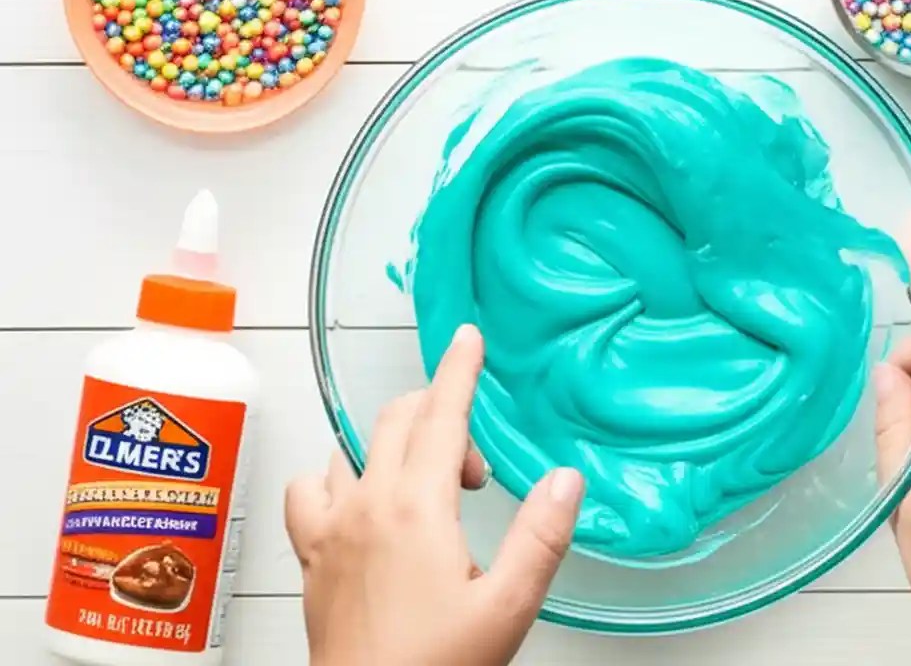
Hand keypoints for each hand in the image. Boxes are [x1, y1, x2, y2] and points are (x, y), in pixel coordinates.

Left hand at [285, 325, 584, 665]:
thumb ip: (541, 537)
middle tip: (474, 468)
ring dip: (392, 446)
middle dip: (439, 416)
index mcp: (416, 509)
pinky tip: (357, 500)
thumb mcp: (508, 606)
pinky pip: (309, 490)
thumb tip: (566, 480)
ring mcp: (330, 529)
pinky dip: (335, 478)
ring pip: (353, 448)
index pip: (440, 415)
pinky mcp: (311, 556)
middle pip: (396, 421)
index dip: (459, 371)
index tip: (467, 338)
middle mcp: (365, 507)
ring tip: (425, 484)